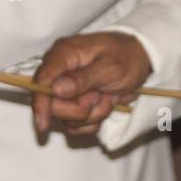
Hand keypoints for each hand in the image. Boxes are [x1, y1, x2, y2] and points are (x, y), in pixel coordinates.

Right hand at [32, 32, 150, 134]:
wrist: (140, 61)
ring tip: (107, 96)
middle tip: (99, 96)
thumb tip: (55, 89)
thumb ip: (82, 79)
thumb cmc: (126, 57)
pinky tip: (105, 104)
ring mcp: (66, 90)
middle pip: (53, 105)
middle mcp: (60, 72)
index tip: (44, 124)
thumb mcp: (109, 67)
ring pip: (67, 118)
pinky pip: (76, 125)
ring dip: (91, 115)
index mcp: (64, 55)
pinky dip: (93, 121)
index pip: (41, 81)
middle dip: (79, 109)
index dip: (40, 103)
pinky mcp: (74, 104)